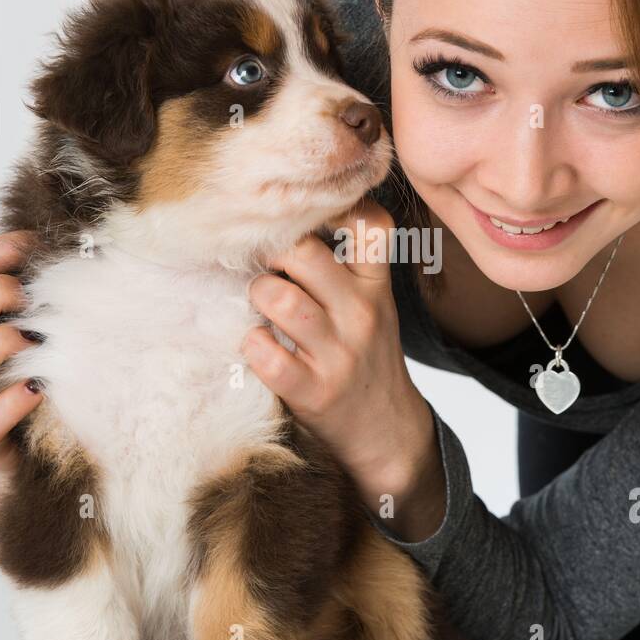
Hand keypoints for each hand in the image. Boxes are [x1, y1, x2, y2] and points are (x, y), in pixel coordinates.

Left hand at [243, 199, 443, 531]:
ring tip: (261, 306)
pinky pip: (267, 355)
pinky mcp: (314, 391)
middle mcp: (362, 314)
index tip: (310, 221)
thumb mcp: (373, 303)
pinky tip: (259, 345)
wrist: (387, 430)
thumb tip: (285, 218)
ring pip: (282, 300)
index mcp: (377, 286)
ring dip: (258, 296)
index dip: (334, 208)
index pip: (371, 224)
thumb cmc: (366, 355)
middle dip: (273, 254)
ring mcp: (338, 354)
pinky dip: (252, 345)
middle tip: (267, 267)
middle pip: (305, 253)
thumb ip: (346, 264)